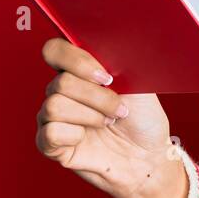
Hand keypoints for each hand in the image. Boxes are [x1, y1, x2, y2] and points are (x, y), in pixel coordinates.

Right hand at [34, 37, 180, 197]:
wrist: (148, 155)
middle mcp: (61, 92)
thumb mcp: (137, 82)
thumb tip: (102, 42)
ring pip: (54, 106)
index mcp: (79, 72)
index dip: (76, 60)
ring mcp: (53, 118)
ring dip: (90, 115)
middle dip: (98, 97)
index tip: (106, 76)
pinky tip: (88, 138)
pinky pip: (50, 132)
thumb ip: (114, 61)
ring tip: (109, 122)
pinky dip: (75, 135)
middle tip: (121, 109)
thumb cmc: (143, 119)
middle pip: (60, 82)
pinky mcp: (50, 144)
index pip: (55, 51)